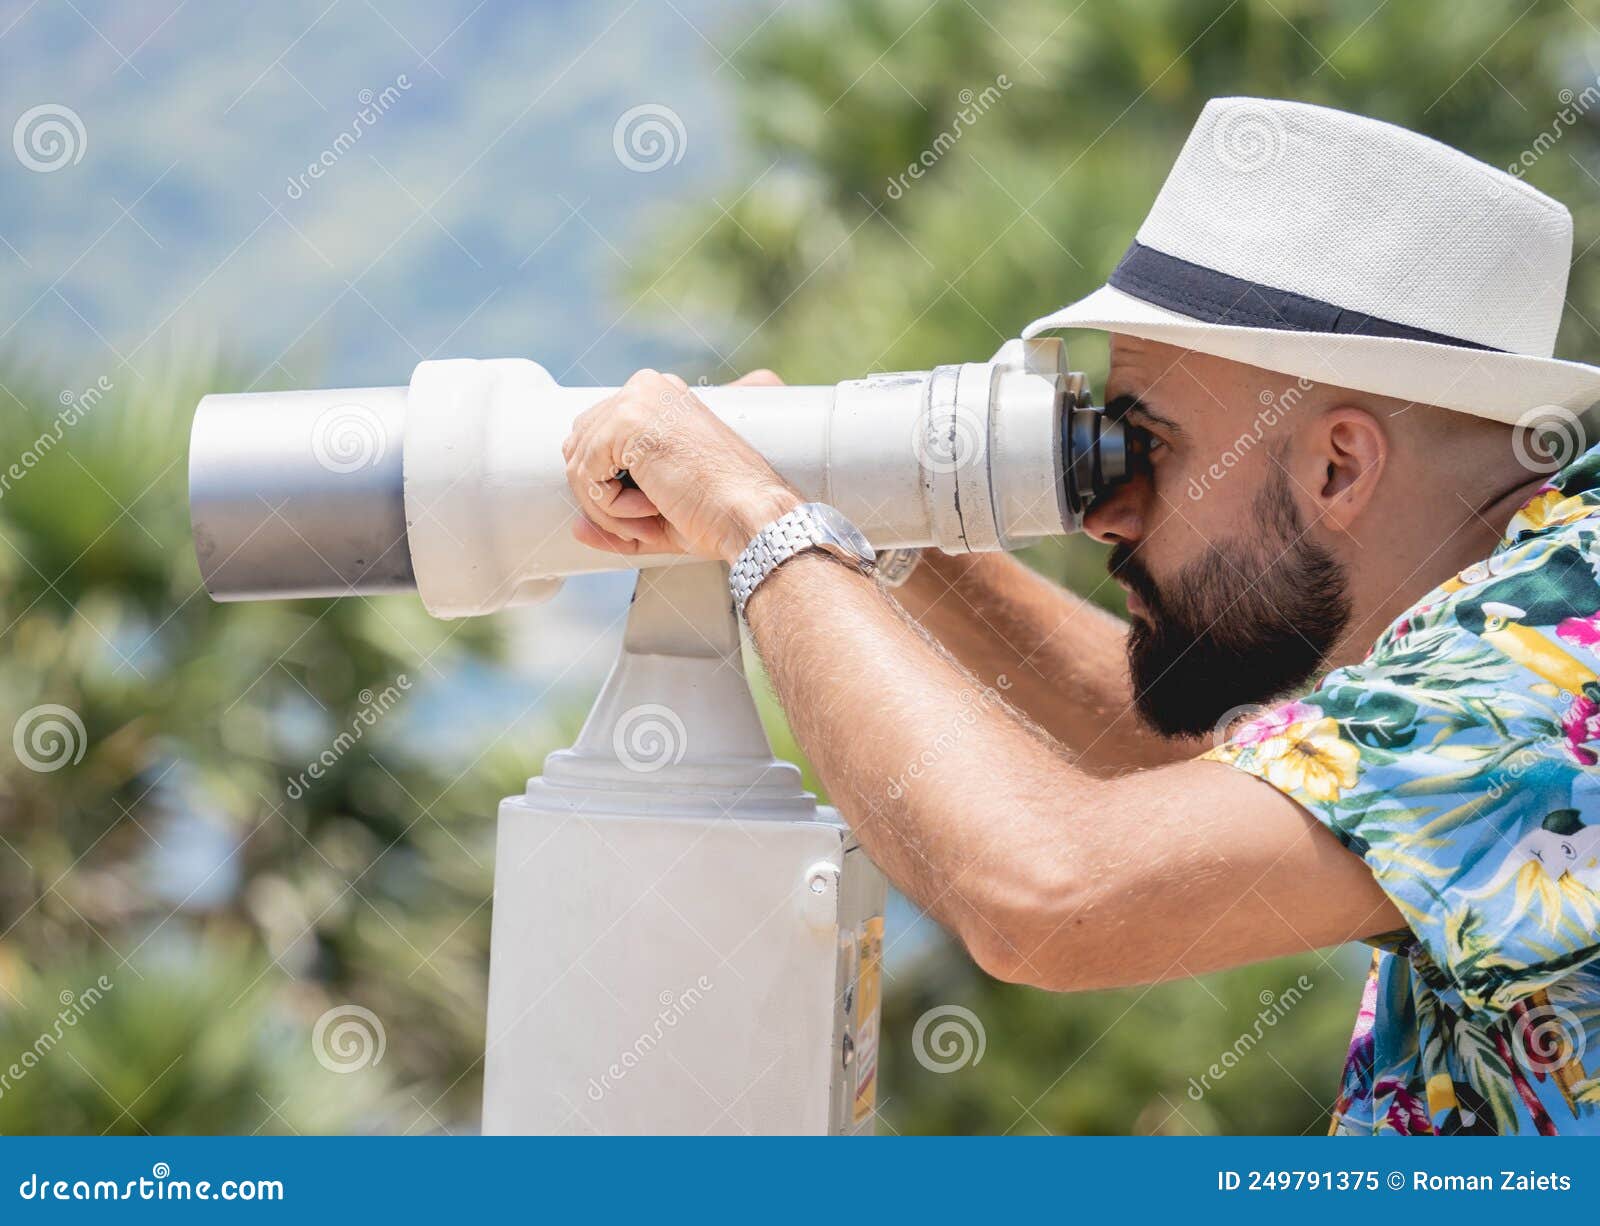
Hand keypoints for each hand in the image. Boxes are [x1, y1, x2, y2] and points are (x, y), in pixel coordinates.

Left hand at [562, 368, 799, 563]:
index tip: (655, 510)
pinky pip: (584, 476)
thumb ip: (615, 513)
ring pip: (578, 464)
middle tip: (651, 518)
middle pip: (579, 448)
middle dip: (604, 497)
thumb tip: (575, 528)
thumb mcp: (659, 508)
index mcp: (658, 395)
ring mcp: (634, 399)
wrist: (752, 514)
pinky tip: (654, 506)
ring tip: (653, 514)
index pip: (597, 439)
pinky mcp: (625, 421)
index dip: (612, 486)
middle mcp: (644, 386)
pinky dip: (610, 508)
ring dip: (608, 507)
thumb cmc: (721, 513)